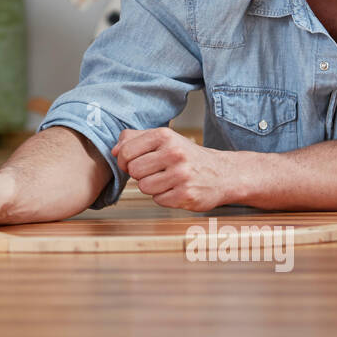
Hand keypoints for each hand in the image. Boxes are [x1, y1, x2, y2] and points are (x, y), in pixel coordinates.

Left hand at [110, 128, 241, 211]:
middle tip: (154, 171)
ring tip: (166, 180)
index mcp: (165, 136)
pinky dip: (164, 197)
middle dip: (139, 174)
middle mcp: (174, 153)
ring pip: (144, 187)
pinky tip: (176, 189)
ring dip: (151, 187)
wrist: (222, 173)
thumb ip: (134, 138)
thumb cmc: (187, 156)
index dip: (123, 160)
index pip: (126, 151)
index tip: (131, 163)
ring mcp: (182, 175)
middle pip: (133, 170)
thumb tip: (113, 150)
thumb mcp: (163, 139)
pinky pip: (158, 200)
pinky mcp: (186, 195)